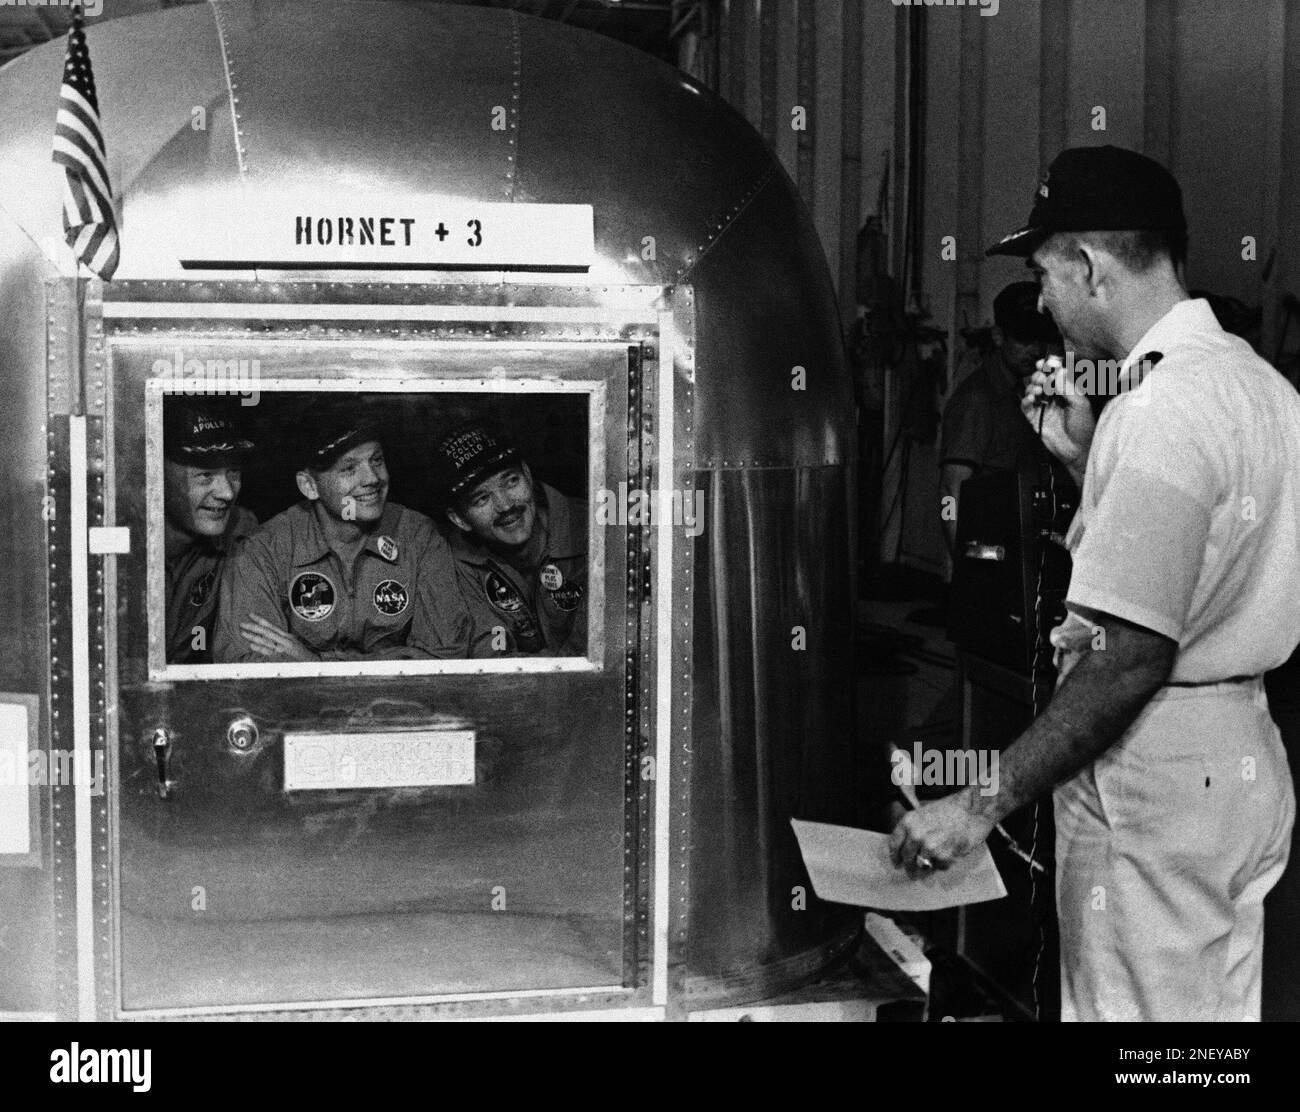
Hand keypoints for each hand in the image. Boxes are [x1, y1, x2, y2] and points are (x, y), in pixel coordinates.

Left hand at [238, 614, 320, 661]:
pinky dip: (259, 648)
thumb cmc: (302, 654)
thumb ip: (283, 638)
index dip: (260, 620)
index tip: (250, 615)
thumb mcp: (294, 642)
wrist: (312, 663)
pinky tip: (251, 645)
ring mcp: (281, 650)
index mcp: (286, 636)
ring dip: (253, 637)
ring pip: (265, 641)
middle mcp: (284, 641)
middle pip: (266, 632)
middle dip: (253, 627)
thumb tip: (271, 633)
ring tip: (243, 632)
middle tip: (242, 624)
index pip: (271, 626)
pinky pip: (268, 652)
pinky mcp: (280, 658)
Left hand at [888, 793, 994, 878]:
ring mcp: (929, 846)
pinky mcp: (943, 856)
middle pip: (906, 858)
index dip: (895, 856)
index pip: (894, 844)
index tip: (897, 862)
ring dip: (928, 866)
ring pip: (922, 865)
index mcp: (908, 822)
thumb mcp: (924, 812)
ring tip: (937, 858)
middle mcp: (915, 835)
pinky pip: (939, 867)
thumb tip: (906, 846)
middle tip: (914, 871)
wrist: (972, 809)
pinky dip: (944, 864)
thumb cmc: (950, 809)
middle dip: (910, 866)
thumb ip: (913, 828)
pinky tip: (950, 853)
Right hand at [1021, 356, 1095, 475]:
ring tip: (1038, 390)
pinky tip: (1032, 398)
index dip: (1048, 367)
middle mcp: (1053, 397)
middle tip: (1042, 378)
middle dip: (1039, 376)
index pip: (1054, 374)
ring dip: (1032, 386)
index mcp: (1066, 391)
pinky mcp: (1034, 418)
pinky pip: (1025, 406)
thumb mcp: (1080, 403)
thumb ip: (1067, 387)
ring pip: (1031, 390)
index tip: (1044, 363)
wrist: (1078, 449)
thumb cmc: (1084, 426)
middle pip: (1041, 380)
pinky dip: (1026, 400)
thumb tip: (1056, 371)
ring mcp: (1043, 407)